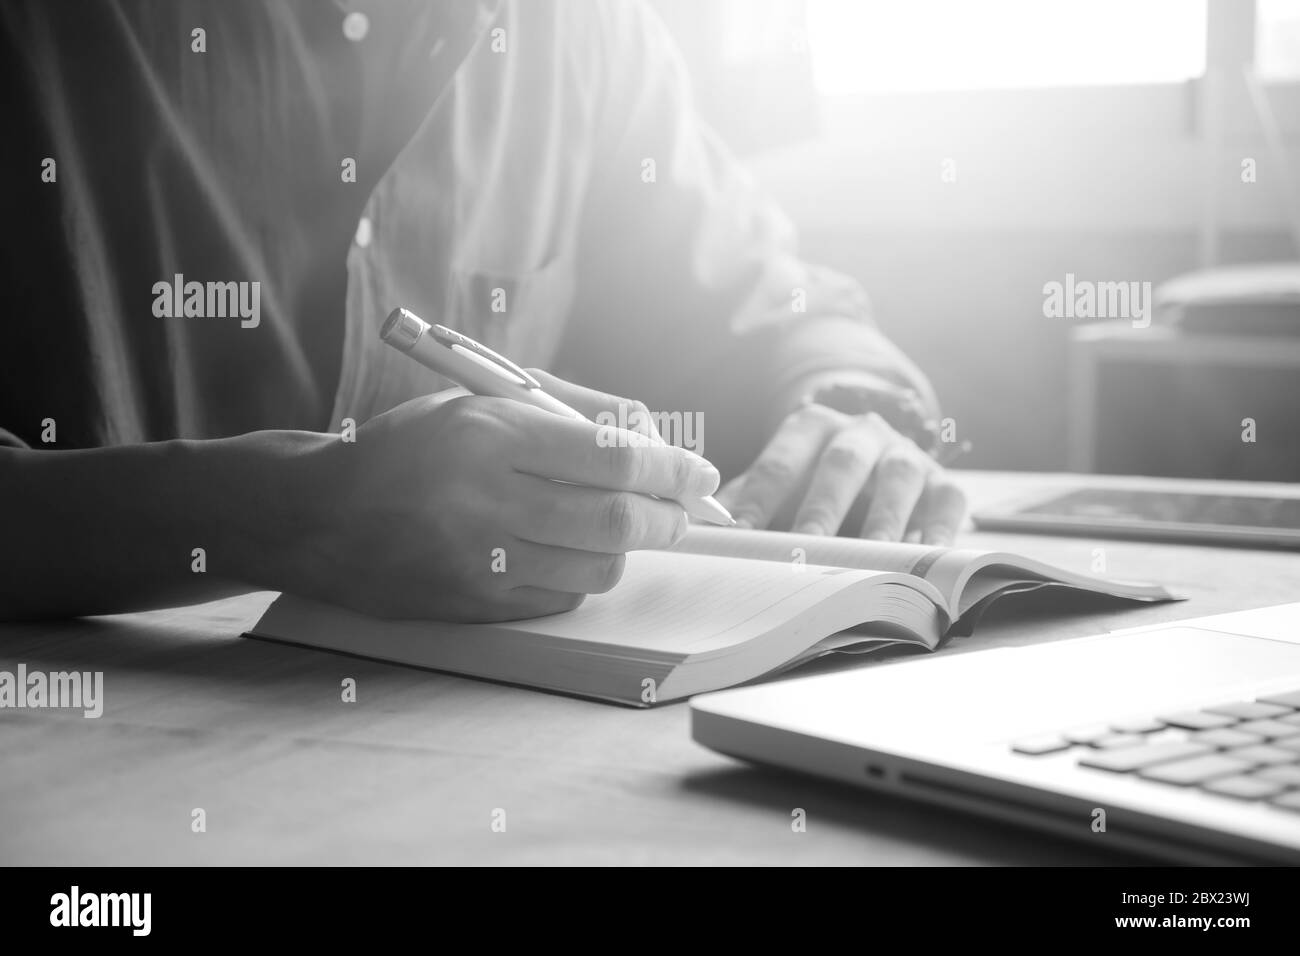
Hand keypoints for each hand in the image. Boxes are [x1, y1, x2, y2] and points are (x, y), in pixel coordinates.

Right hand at [277, 372, 718, 621]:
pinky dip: (583, 574)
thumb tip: (653, 434)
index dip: (670, 467)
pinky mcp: (475, 605)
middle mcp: (486, 498)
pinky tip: (569, 551)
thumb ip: (569, 408)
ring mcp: (479, 560)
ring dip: (627, 547)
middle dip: (668, 515)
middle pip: (614, 519)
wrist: (318, 516)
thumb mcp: (479, 400)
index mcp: (488, 432)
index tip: (701, 473)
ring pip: (597, 566)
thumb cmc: (409, 446)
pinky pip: (562, 597)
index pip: (610, 454)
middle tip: (685, 510)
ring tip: (623, 526)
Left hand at [717, 403, 965, 544]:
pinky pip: (945, 502)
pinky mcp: (943, 483)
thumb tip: (702, 535)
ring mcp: (906, 454)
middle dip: (822, 506)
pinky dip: (937, 530)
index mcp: (812, 427)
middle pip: (842, 463)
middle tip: (806, 546)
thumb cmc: (812, 487)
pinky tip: (922, 557)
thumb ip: (745, 503)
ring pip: (898, 478)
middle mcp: (862, 432)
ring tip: (869, 558)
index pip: (781, 461)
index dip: (760, 499)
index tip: (742, 537)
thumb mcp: (778, 487)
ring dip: (883, 520)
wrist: (881, 471)